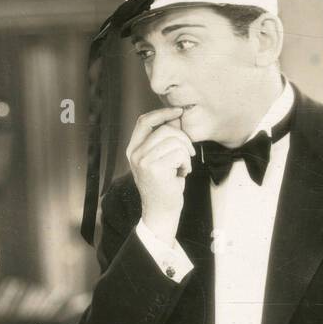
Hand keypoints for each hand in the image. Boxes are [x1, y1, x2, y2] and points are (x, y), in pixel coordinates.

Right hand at [127, 107, 194, 236]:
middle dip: (183, 139)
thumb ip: (166, 138)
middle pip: (165, 129)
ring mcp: (143, 161)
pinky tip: (182, 175)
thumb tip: (176, 115)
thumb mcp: (162, 158)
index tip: (179, 111)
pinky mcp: (154, 168)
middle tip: (189, 154)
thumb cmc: (165, 186)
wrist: (161, 212)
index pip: (145, 121)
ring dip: (186, 154)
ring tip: (183, 167)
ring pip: (174, 141)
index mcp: (133, 149)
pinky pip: (180, 153)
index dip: (162, 113)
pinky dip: (187, 163)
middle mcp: (135, 154)